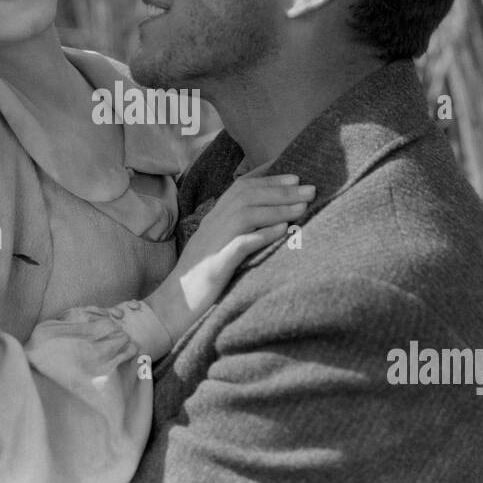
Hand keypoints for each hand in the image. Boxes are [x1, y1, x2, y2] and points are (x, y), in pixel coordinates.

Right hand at [147, 175, 313, 341]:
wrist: (172, 306)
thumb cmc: (200, 280)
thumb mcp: (218, 249)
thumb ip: (238, 232)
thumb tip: (271, 224)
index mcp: (214, 219)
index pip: (240, 187)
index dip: (267, 177)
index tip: (294, 176)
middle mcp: (213, 224)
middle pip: (247, 195)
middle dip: (280, 190)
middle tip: (309, 188)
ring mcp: (214, 243)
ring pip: (246, 213)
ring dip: (277, 207)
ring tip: (303, 207)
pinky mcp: (216, 265)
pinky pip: (240, 243)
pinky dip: (263, 234)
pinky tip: (283, 230)